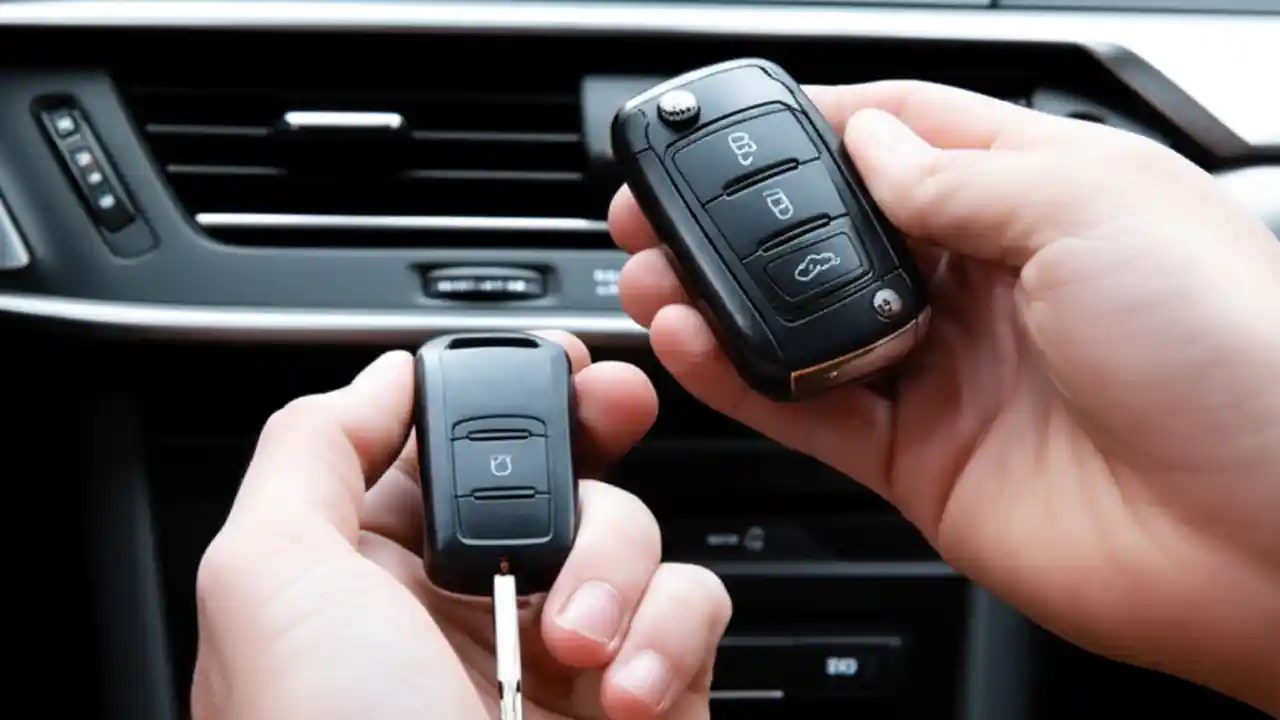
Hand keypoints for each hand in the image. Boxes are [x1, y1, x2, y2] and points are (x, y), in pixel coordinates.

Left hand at [191, 333, 731, 719]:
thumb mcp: (264, 584)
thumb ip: (311, 452)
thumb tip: (384, 377)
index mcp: (368, 574)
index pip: (443, 447)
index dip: (496, 392)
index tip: (543, 360)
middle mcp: (467, 607)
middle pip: (553, 470)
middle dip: (594, 431)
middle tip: (617, 408)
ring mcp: (559, 654)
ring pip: (631, 532)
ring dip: (618, 566)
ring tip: (572, 641)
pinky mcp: (642, 698)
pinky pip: (693, 609)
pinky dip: (673, 631)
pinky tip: (624, 688)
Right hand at [610, 81, 1279, 713]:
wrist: (1276, 541)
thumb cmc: (1235, 354)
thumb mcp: (1089, 208)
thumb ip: (956, 175)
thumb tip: (863, 139)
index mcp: (1043, 197)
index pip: (907, 135)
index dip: (821, 121)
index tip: (736, 119)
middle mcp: (991, 284)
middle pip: (839, 233)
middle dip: (746, 218)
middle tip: (665, 206)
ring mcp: (953, 376)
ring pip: (808, 326)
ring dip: (725, 301)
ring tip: (651, 276)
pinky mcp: (925, 462)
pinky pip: (812, 412)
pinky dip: (746, 382)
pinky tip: (695, 348)